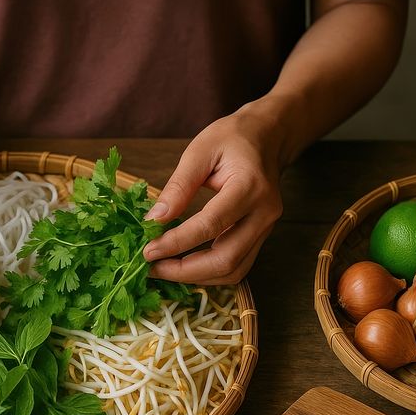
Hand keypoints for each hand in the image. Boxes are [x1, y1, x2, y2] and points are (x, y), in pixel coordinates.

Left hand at [142, 105, 283, 284]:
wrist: (267, 137)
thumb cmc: (232, 139)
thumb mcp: (200, 151)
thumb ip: (178, 186)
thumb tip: (154, 219)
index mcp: (250, 187)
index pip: (210, 225)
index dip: (177, 243)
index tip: (148, 251)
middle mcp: (264, 213)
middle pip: (226, 259)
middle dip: (186, 271)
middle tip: (153, 268)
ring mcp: (266, 228)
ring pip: (233, 270)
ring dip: (196, 277)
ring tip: (164, 269)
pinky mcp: (261, 237)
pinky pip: (237, 266)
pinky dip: (209, 272)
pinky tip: (184, 266)